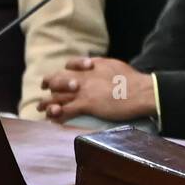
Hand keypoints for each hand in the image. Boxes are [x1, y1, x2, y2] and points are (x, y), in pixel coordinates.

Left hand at [39, 56, 155, 122]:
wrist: (142, 92)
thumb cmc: (134, 81)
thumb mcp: (116, 65)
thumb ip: (103, 65)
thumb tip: (97, 67)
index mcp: (93, 65)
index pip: (70, 64)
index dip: (63, 70)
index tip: (61, 74)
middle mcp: (84, 76)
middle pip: (58, 78)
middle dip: (48, 83)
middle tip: (44, 88)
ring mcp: (84, 91)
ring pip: (57, 95)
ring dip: (47, 102)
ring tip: (42, 107)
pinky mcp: (86, 104)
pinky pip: (65, 110)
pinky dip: (57, 115)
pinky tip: (55, 119)